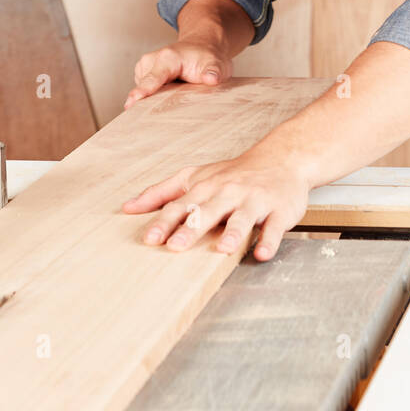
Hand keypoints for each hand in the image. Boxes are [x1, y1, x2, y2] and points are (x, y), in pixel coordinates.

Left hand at [122, 149, 310, 260]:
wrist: (282, 157)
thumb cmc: (233, 173)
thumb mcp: (194, 177)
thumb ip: (161, 192)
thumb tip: (127, 208)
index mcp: (206, 187)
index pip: (182, 205)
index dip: (165, 223)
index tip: (149, 239)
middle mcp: (229, 192)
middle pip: (209, 211)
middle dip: (192, 229)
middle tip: (176, 247)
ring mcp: (255, 201)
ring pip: (242, 217)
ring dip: (233, 232)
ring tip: (223, 248)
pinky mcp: (279, 211)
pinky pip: (274, 227)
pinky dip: (269, 240)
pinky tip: (262, 253)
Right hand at [123, 36, 232, 108]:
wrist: (201, 47)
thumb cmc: (206, 56)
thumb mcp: (215, 63)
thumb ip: (213, 71)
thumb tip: (211, 79)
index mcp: (167, 58)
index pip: (152, 78)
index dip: (142, 92)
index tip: (131, 104)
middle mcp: (151, 61)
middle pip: (144, 90)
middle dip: (147, 107)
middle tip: (154, 124)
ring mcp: (145, 69)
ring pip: (144, 94)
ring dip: (153, 104)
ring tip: (173, 104)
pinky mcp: (143, 77)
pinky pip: (145, 94)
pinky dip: (153, 101)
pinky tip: (166, 102)